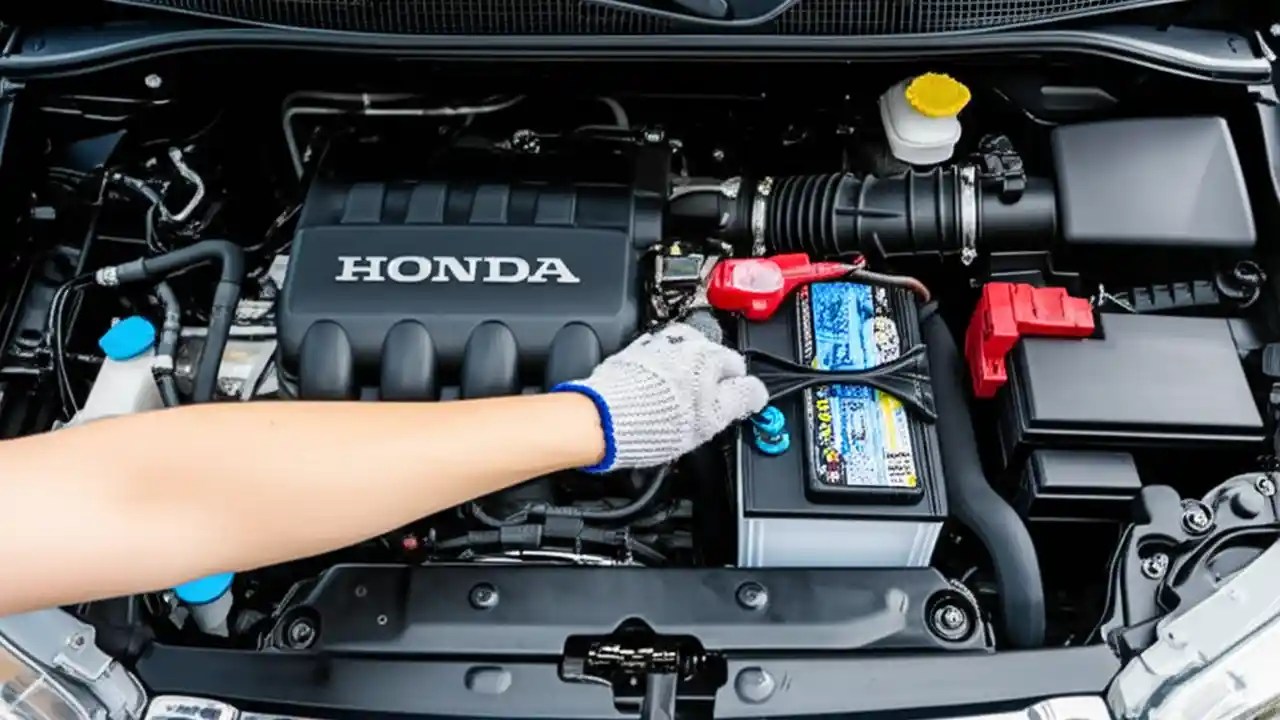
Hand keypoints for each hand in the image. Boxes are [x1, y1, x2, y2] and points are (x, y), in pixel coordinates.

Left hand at [552, 322, 767, 471]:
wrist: (603, 419)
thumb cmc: (654, 421)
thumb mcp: (711, 420)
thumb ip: (740, 400)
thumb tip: (757, 392)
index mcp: (708, 357)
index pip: (736, 367)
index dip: (735, 390)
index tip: (728, 406)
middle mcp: (681, 343)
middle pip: (707, 359)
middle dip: (707, 381)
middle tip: (698, 411)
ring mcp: (654, 346)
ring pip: (680, 358)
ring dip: (682, 375)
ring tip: (674, 405)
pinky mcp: (630, 356)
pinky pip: (654, 362)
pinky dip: (658, 376)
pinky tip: (652, 396)